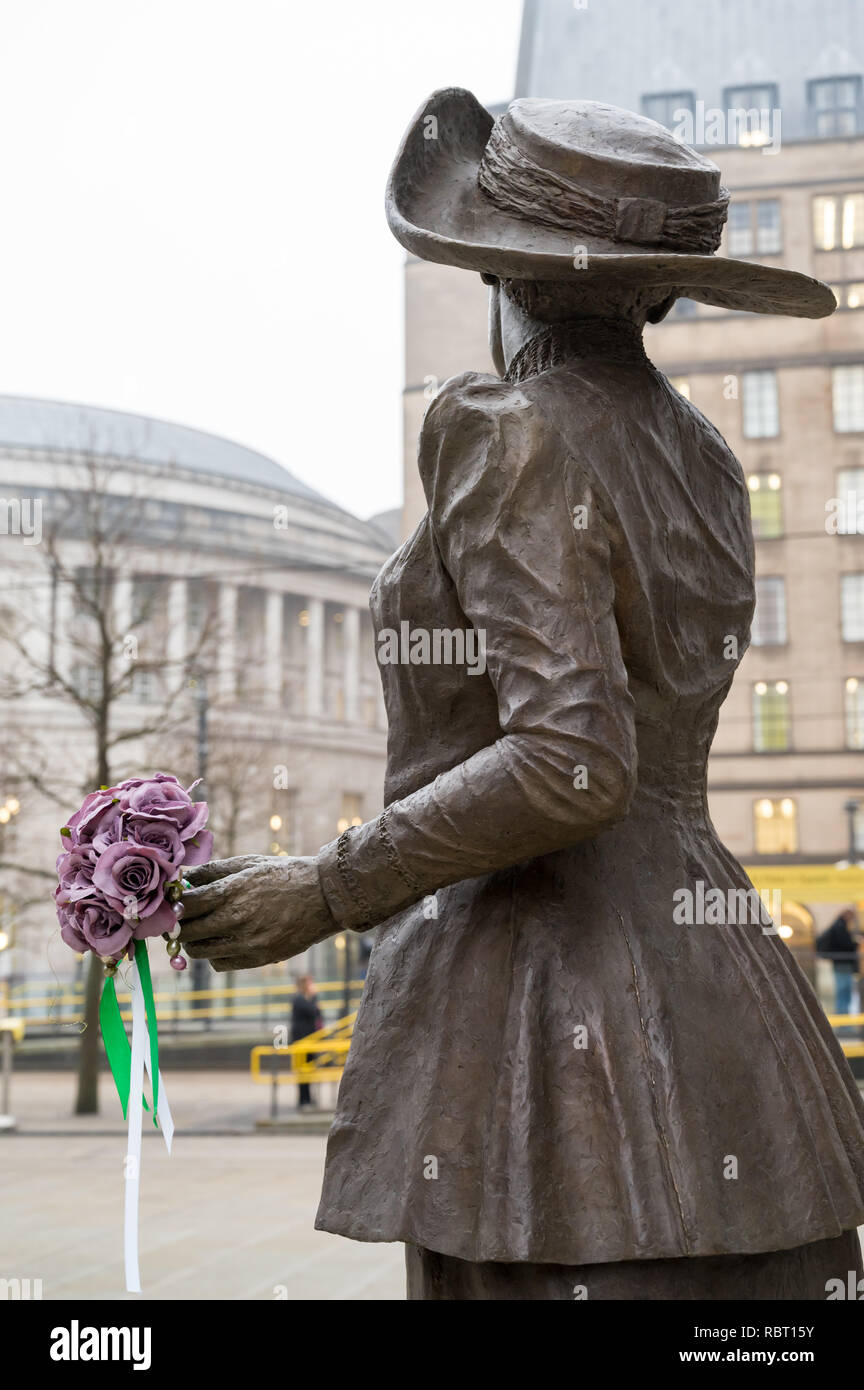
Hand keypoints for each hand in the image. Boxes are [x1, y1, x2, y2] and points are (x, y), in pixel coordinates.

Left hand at [178, 855, 335, 971]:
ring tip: (202, 930)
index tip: (173, 902)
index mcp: (232, 891)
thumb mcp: (248, 863)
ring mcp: (248, 942)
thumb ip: (212, 871)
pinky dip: (215, 955)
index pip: (185, 904)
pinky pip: (220, 964)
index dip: (173, 904)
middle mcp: (237, 919)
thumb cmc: (284, 874)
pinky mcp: (259, 959)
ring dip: (194, 942)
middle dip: (178, 925)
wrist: (325, 896)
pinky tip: (224, 940)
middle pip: (186, 932)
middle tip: (181, 918)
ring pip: (199, 952)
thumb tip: (181, 878)